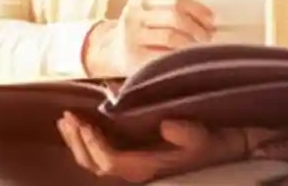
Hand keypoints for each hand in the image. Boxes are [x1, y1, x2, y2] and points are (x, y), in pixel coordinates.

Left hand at [57, 112, 245, 182]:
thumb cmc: (210, 143)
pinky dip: (87, 139)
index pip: (109, 163)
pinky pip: (101, 152)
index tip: (87, 123)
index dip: (94, 145)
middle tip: (67, 117)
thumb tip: (166, 126)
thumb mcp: (203, 137)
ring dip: (77, 141)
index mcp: (146, 168)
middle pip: (94, 164)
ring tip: (66, 120)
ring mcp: (131, 163)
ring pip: (93, 161)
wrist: (221, 150)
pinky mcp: (132, 154)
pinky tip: (81, 123)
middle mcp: (134, 170)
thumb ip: (187, 132)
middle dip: (77, 142)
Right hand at [83, 0, 215, 77]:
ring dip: (192, 43)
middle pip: (175, 16)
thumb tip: (212, 20)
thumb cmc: (141, 30)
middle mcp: (134, 15)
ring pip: (171, 37)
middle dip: (197, 27)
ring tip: (201, 48)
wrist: (109, 51)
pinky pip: (163, 56)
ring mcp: (132, 37)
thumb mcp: (150, 12)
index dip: (198, 10)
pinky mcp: (133, 58)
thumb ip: (174, 10)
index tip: (212, 20)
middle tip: (208, 37)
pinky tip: (187, 59)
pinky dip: (180, 57)